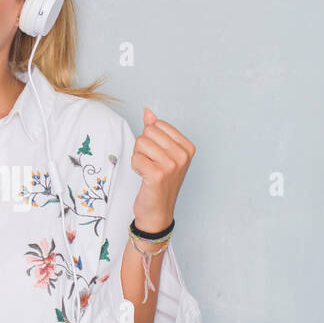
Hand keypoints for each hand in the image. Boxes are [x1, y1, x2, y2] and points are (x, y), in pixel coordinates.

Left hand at [130, 106, 194, 232]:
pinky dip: (135, 166)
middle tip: (150, 164)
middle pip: (148, 132)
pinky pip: (135, 157)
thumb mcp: (162, 153)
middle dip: (142, 147)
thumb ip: (156, 130)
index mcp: (187, 147)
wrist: (157, 211)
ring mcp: (171, 165)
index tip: (157, 156)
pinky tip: (144, 177)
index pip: (157, 125)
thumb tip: (148, 111)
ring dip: (138, 157)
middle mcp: (182, 155)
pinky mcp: (158, 175)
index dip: (150, 139)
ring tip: (147, 170)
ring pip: (140, 143)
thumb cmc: (159, 182)